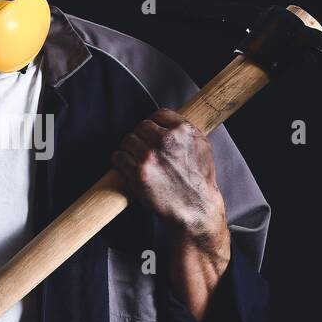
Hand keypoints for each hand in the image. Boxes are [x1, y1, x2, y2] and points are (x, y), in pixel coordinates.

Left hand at [110, 108, 227, 239]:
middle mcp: (166, 140)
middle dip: (141, 136)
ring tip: (135, 158)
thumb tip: (166, 122)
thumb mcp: (202, 146)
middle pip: (141, 126)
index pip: (159, 114)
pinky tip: (127, 165)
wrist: (196, 208)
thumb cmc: (200, 180)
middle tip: (143, 148)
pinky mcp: (138, 173)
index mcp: (183, 131)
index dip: (154, 124)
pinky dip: (120, 160)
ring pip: (128, 140)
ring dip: (129, 148)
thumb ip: (185, 131)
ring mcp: (150, 156)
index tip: (152, 133)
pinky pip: (119, 157)